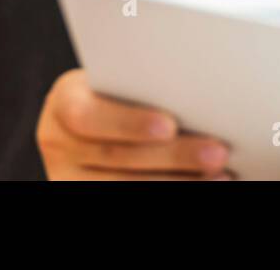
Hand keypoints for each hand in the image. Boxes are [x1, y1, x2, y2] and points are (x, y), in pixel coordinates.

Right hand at [36, 68, 233, 179]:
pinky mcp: (82, 195)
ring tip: (221, 177)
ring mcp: (67, 177)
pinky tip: (204, 186)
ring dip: (177, 182)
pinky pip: (125, 198)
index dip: (129, 123)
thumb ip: (147, 83)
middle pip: (116, 156)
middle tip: (217, 153)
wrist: (97, 123)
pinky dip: (170, 192)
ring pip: (122, 186)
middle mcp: (58, 144)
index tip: (170, 126)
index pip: (87, 115)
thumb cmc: (125, 92)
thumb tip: (200, 86)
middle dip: (172, 156)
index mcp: (65, 102)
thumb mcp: (122, 81)